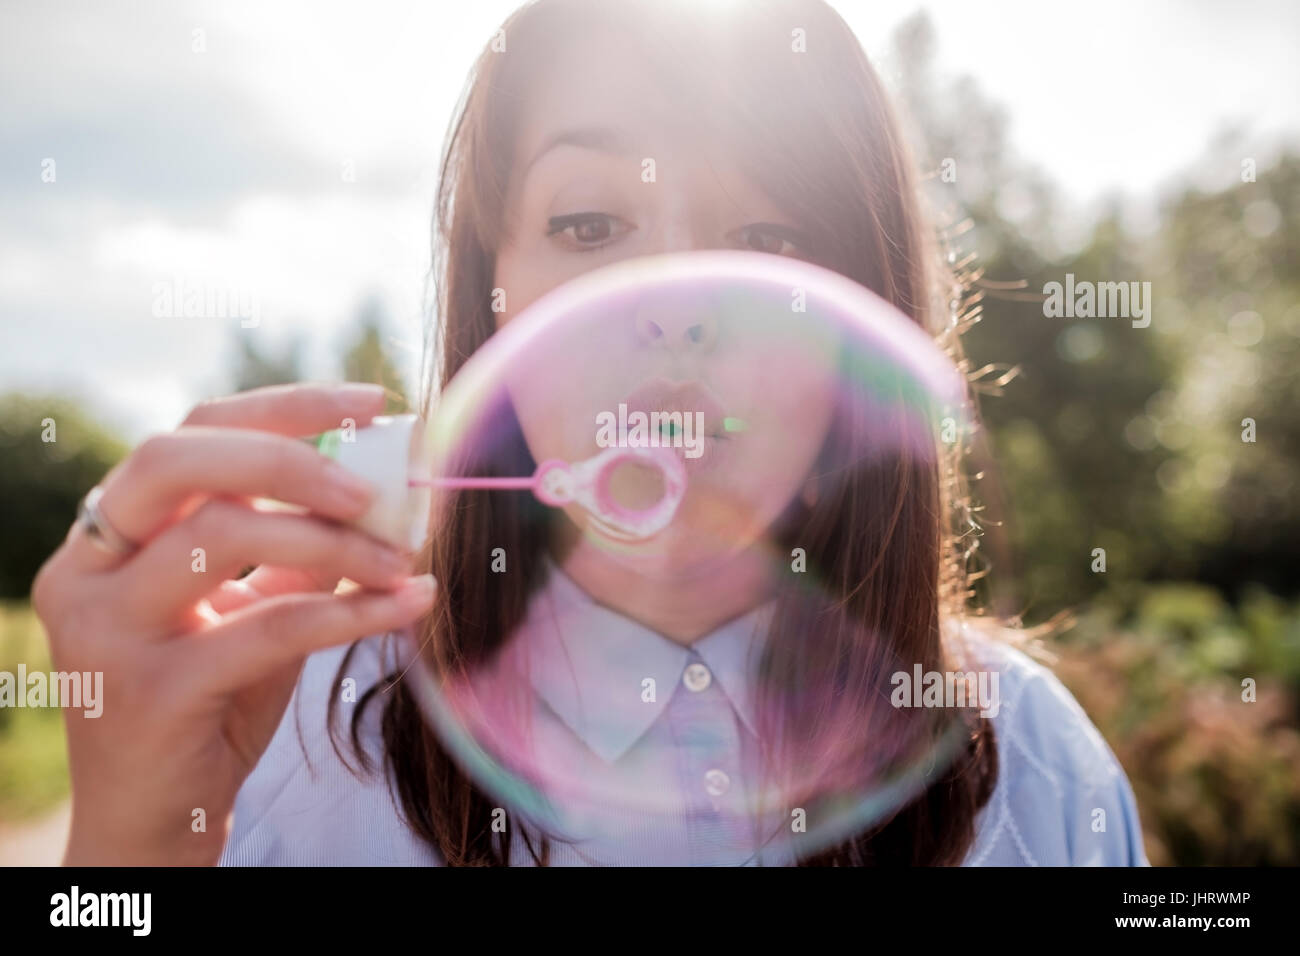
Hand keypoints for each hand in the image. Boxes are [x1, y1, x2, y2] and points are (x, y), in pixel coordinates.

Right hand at [31, 383, 435, 864]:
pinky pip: (270, 626)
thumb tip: (383, 484)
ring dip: (335, 540)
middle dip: (291, 457)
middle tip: (373, 486)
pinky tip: (408, 605)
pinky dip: (352, 610)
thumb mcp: (248, 609)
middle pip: (179, 460)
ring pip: (225, 534)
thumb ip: (294, 548)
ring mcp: (107, 629)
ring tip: (400, 558)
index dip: (283, 407)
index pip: (189, 434)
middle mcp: (89, 570)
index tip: (371, 402)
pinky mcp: (150, 691)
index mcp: (108, 536)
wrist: (157, 822)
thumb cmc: (210, 705)